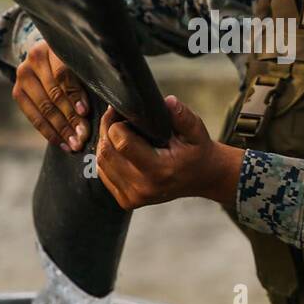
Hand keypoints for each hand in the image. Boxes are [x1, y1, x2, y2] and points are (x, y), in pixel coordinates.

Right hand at [12, 40, 88, 151]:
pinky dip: (48, 132)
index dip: (74, 95)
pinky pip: (32, 116)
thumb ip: (90, 78)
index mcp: (54, 46)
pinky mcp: (17, 91)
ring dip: (60, 129)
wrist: (48, 56)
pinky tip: (61, 143)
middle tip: (83, 136)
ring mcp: (23, 74)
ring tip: (74, 144)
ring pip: (43, 107)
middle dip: (70, 118)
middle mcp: (34, 57)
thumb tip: (107, 107)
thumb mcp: (83, 62)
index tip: (85, 112)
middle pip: (53, 93)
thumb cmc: (75, 61)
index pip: (63, 74)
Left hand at [96, 95, 244, 209]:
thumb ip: (182, 116)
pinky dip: (107, 158)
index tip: (123, 114)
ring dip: (105, 143)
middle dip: (107, 130)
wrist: (203, 178)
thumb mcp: (197, 131)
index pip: (123, 144)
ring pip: (101, 163)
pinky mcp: (127, 201)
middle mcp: (144, 187)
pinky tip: (120, 148)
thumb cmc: (197, 151)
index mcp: (160, 170)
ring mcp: (134, 197)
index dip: (117, 124)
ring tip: (119, 131)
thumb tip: (168, 101)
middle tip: (116, 117)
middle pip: (107, 153)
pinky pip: (104, 174)